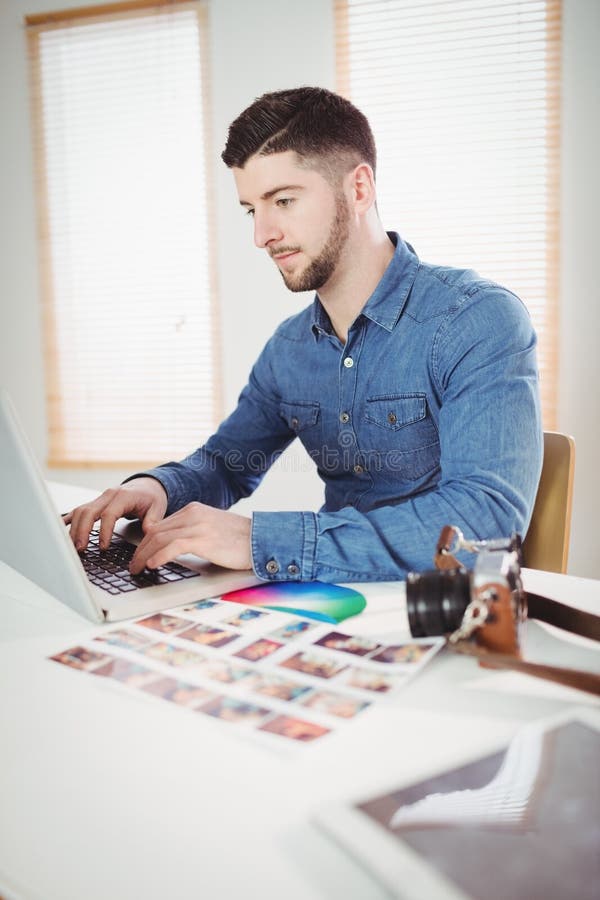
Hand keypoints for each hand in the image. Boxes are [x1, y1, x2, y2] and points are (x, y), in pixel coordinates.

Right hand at [63, 477, 167, 550]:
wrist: (147, 485)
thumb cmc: (151, 497)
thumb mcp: (157, 508)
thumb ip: (152, 520)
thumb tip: (148, 532)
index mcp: (123, 496)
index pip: (109, 514)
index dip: (104, 531)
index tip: (103, 547)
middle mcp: (108, 495)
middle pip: (88, 511)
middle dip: (82, 531)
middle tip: (81, 549)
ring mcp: (99, 498)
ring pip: (80, 511)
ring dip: (74, 529)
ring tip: (73, 547)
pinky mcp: (94, 503)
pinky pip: (78, 511)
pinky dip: (68, 521)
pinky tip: (61, 532)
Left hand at [129, 501, 251, 572]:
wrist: (262, 539)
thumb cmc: (241, 540)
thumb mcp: (212, 530)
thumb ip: (194, 533)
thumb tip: (173, 548)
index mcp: (194, 510)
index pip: (161, 525)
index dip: (145, 542)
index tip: (139, 555)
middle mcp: (193, 514)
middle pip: (156, 531)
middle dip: (140, 550)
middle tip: (133, 565)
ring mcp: (198, 525)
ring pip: (159, 539)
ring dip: (144, 556)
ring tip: (137, 569)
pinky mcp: (203, 539)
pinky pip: (172, 547)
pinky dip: (159, 556)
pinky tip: (152, 566)